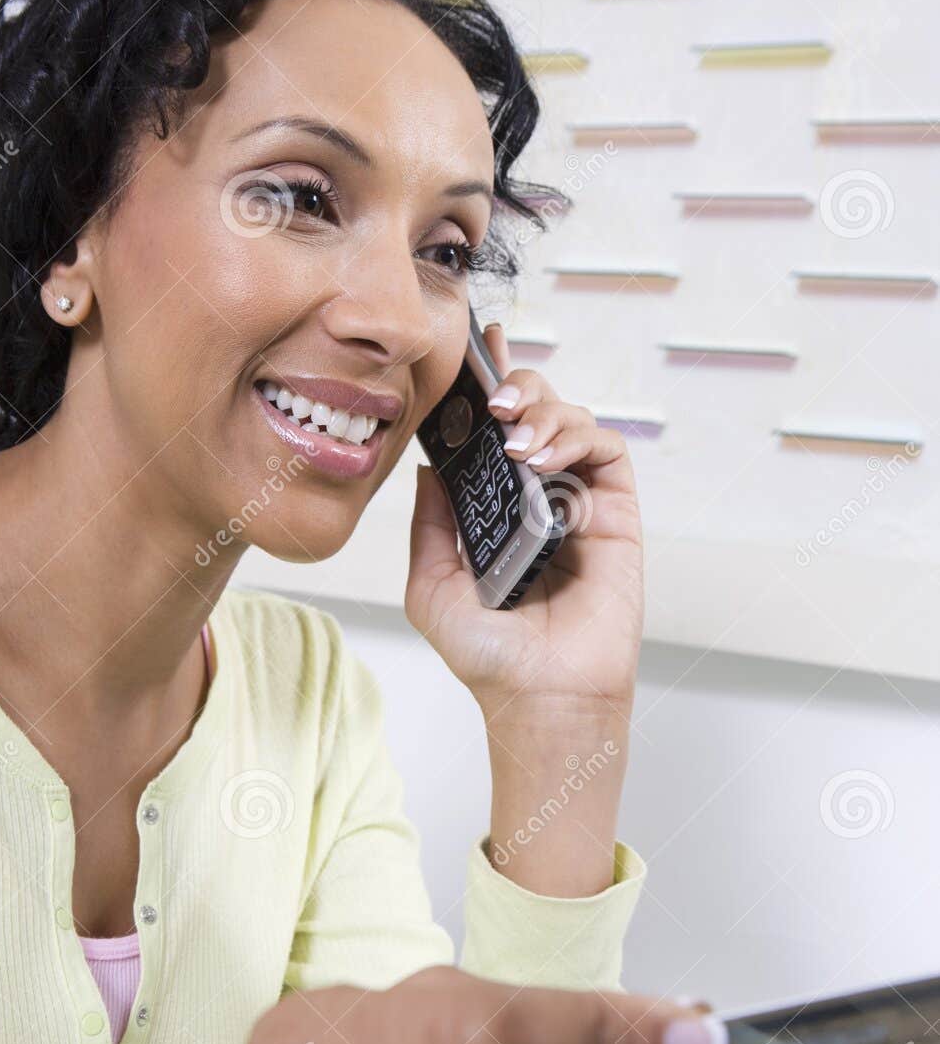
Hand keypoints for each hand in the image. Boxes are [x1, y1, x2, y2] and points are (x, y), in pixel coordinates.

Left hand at [405, 323, 643, 721]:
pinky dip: (576, 438)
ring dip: (543, 413)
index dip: (486, 385)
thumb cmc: (488, 653)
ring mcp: (578, 502)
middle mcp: (537, 496)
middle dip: (515, 387)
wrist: (539, 697)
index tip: (471, 347)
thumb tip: (428, 463)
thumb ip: (430, 522)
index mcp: (494, 506)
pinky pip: (606, 451)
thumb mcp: (432, 584)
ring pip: (571, 421)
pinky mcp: (616, 514)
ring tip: (516, 440)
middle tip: (495, 400)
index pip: (491, 432)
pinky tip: (541, 460)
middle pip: (534, 412)